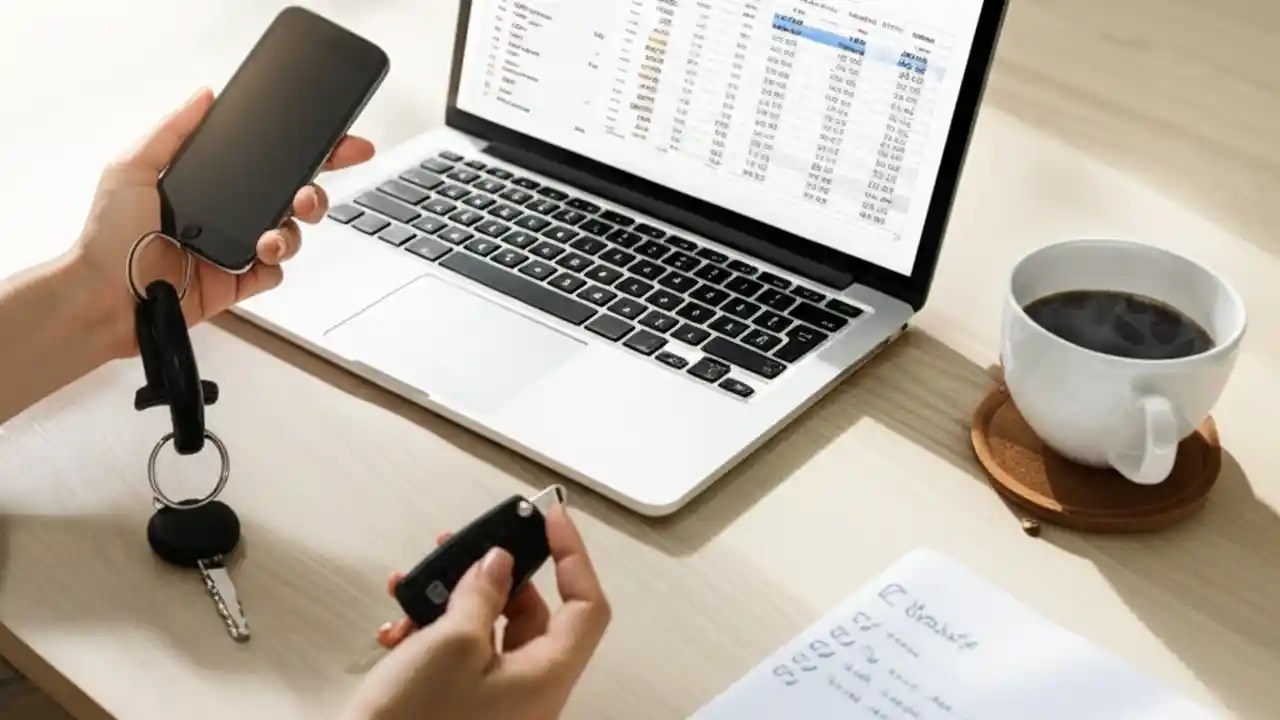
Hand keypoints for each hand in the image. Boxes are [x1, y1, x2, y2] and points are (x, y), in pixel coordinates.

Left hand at [71, 88, 374, 357]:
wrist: (104, 296)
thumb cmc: (107, 237)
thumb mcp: (132, 167)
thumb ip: (172, 130)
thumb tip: (203, 96)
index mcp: (209, 184)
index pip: (267, 163)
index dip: (307, 154)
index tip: (338, 144)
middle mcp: (226, 215)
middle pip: (292, 197)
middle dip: (314, 193)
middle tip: (307, 195)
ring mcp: (235, 249)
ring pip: (290, 233)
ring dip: (292, 231)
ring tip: (271, 236)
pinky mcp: (238, 282)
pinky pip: (274, 271)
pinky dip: (273, 262)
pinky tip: (258, 256)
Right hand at [344, 505, 611, 719]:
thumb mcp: (452, 643)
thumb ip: (482, 594)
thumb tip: (499, 563)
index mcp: (547, 677)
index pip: (586, 605)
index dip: (573, 556)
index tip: (551, 518)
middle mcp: (530, 691)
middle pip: (532, 613)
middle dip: (494, 574)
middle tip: (465, 545)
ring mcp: (496, 701)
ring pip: (488, 630)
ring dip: (451, 601)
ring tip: (415, 586)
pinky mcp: (461, 705)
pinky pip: (460, 655)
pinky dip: (432, 632)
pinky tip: (397, 627)